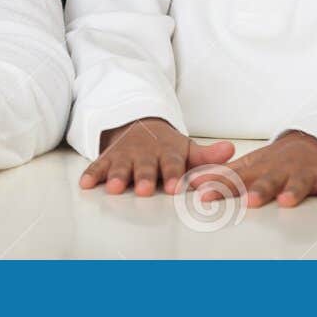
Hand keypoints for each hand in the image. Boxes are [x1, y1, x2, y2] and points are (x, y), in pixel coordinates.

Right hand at [79, 117, 235, 195]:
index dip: (174, 174)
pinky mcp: (108, 158)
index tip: (175, 186)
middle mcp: (146, 154)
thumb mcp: (188, 149)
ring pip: (121, 166)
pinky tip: (85, 184)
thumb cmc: (168, 147)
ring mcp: (125, 155)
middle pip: (146, 167)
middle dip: (144, 177)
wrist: (140, 126)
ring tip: (113, 188)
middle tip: (143, 189)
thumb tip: (231, 150)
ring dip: (116, 176)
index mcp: (168, 152)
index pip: (173, 164)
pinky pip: (98, 165)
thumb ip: (208, 156)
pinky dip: (91, 174)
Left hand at [186, 130, 316, 207]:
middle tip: (249, 201)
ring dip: (292, 191)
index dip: (221, 187)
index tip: (205, 195)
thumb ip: (224, 177)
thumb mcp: (251, 166)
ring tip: (286, 200)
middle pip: (267, 181)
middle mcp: (279, 171)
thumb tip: (193, 182)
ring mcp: (303, 173)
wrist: (314, 142)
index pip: (237, 179)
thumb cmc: (277, 161)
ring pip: (297, 183)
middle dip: (259, 190)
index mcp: (259, 169)